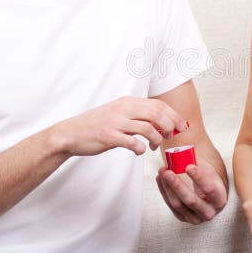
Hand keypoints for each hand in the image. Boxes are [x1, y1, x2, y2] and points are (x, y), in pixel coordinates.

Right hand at [51, 97, 185, 156]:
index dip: (173, 115)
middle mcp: (123, 109)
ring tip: (153, 146)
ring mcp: (116, 122)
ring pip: (148, 128)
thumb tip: (160, 122)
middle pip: (156, 113)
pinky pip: (133, 142)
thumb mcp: (118, 113)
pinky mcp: (109, 136)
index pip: (157, 105)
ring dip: (156, 139)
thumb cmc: (97, 125)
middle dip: (169, 126)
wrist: (70, 133)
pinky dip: (140, 148)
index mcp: (127, 102)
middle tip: (171, 137)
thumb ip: (136, 115)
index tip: (181, 126)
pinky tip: (139, 150)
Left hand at [156, 163, 226, 223]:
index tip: (188, 167)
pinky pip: (170, 205)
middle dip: (177, 185)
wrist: (209, 197)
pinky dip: (164, 191)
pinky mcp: (183, 218)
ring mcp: (196, 218)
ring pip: (178, 204)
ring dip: (167, 187)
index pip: (209, 189)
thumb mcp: (210, 173)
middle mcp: (209, 212)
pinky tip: (160, 179)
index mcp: (219, 200)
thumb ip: (200, 168)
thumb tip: (184, 158)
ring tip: (162, 171)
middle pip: (191, 200)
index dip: (199, 178)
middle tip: (168, 172)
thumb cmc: (209, 181)